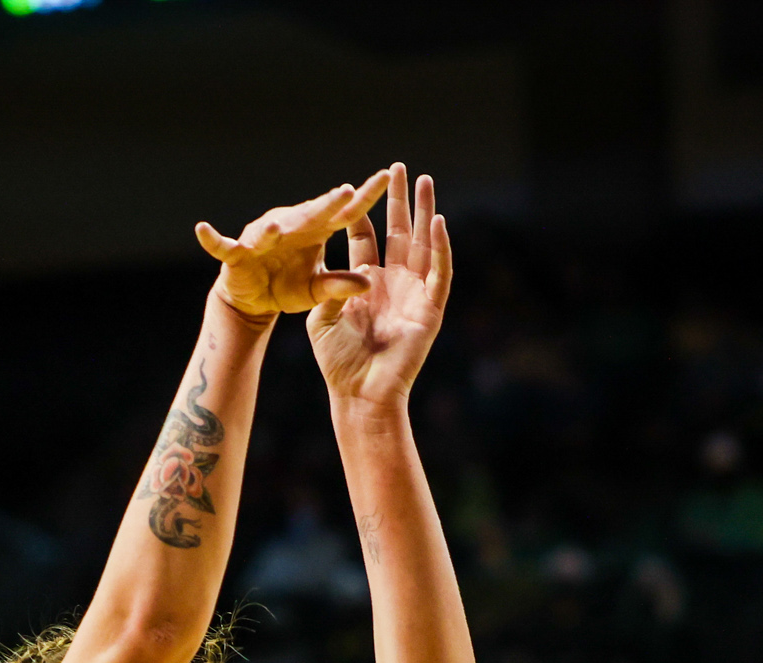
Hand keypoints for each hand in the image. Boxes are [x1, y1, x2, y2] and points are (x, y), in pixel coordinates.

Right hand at [197, 171, 389, 319]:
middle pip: (311, 214)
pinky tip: (201, 229)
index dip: (364, 197)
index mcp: (315, 231)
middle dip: (327, 203)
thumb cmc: (288, 286)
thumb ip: (339, 286)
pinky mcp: (236, 255)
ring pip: (269, 230)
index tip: (386, 178)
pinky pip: (223, 246)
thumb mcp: (317, 290)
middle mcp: (290, 227)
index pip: (345, 212)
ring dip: (272, 229)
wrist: (254, 300)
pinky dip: (212, 239)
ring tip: (277, 227)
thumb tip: (369, 283)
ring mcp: (261, 238)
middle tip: (347, 191)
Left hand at [306, 162, 452, 407]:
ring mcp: (413, 294)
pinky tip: (439, 222)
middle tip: (399, 168)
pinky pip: (439, 273)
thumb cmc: (338, 363)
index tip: (361, 186)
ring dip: (425, 213)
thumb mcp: (322, 319)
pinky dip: (440, 248)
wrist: (360, 394)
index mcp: (365, 284)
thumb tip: (329, 262)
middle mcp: (392, 283)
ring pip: (422, 244)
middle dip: (398, 201)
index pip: (367, 239)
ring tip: (425, 181)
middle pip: (397, 232)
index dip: (364, 213)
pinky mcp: (430, 309)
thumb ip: (326, 288)